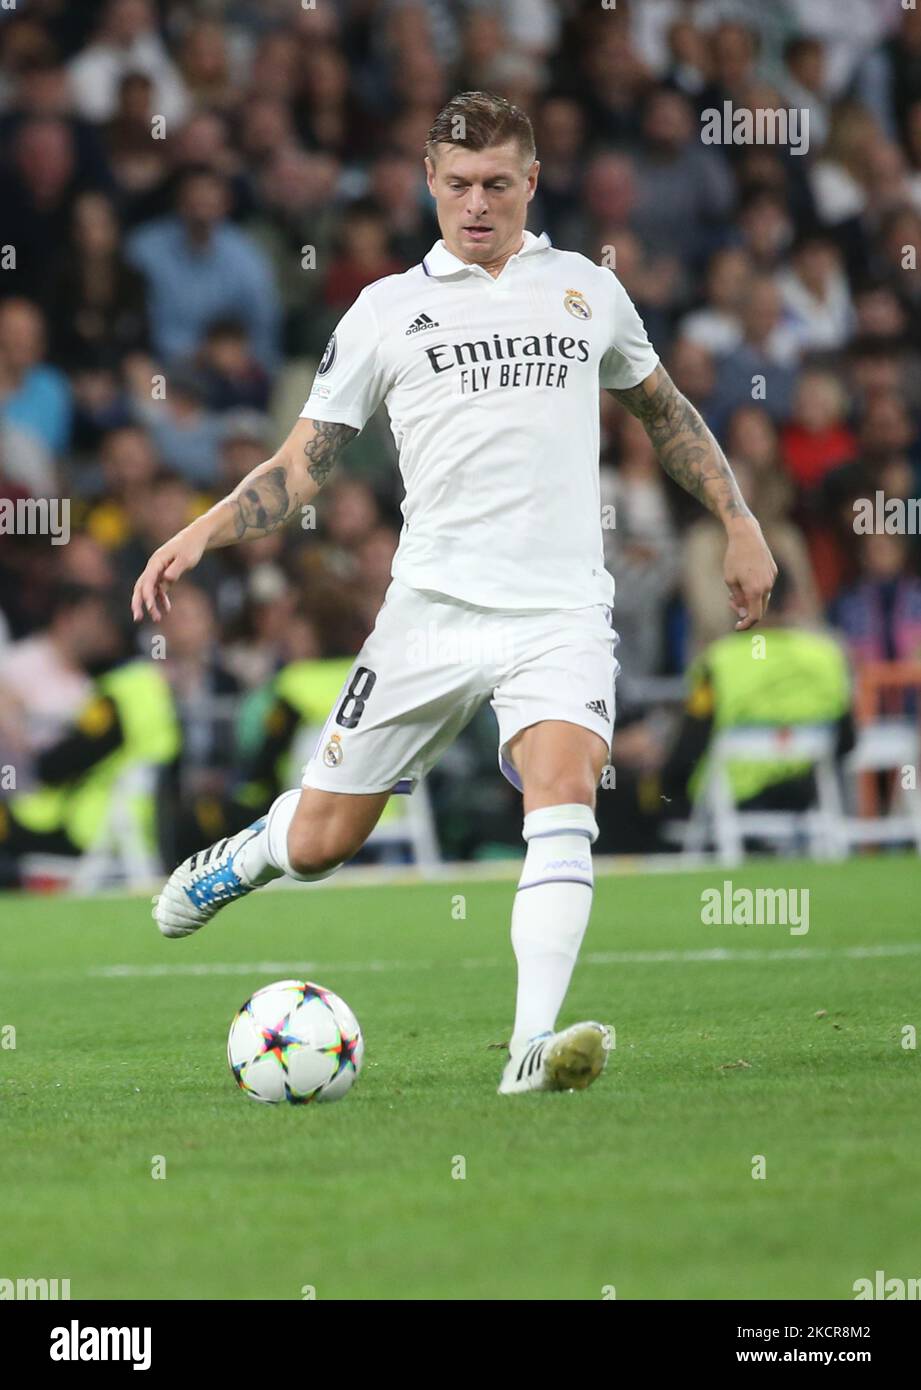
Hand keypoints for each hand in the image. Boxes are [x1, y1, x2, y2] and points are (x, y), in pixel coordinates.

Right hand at [131, 528, 205, 622]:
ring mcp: (158, 571)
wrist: (196, 537)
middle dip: (138, 603)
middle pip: (141, 586)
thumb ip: (176, 569)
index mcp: (156, 562)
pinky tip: (167, 609)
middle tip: (137, 618)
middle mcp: (153, 566)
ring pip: (149, 590)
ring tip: (157, 619)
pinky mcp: (164, 574)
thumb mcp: (186, 558)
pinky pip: (159, 589)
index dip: (147, 595)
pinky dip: (161, 599)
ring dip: (151, 604)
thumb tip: (166, 579)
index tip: (150, 608)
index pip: (147, 581)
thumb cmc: (191, 547)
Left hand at [723, 516, 777, 630]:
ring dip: (750, 599)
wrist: (747, 536)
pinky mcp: (773, 571)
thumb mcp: (730, 580)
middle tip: (730, 602)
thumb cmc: (734, 557)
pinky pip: (765, 586)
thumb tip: (744, 613)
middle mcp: (767, 586)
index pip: (755, 616)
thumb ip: (737, 599)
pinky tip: (745, 579)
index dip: (746, 624)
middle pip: (760, 608)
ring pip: (763, 597)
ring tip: (734, 590)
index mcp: (755, 590)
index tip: (737, 627)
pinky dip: (755, 589)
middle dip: (745, 610)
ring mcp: (772, 578)